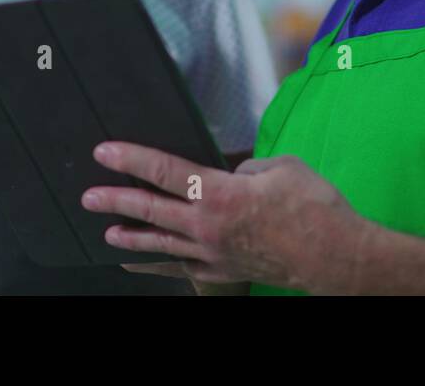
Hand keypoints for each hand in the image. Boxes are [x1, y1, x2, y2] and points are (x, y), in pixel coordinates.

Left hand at [82, 142, 371, 293]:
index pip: (163, 171)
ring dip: (131, 236)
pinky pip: (184, 266)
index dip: (130, 159)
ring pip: (161, 243)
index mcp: (219, 193)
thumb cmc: (314, 208)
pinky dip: (162, 263)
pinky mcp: (225, 271)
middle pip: (150, 210)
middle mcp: (207, 226)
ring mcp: (213, 253)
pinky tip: (150, 262)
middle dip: (116, 200)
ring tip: (108, 232)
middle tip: (89, 196)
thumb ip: (246, 165)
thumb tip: (230, 172)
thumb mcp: (281, 166)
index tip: (104, 152)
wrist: (336, 257)